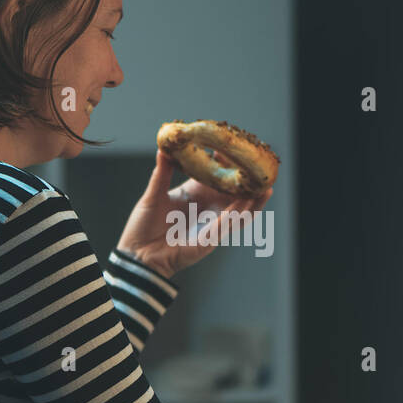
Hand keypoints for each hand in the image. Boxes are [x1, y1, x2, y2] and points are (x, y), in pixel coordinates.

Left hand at [116, 149, 272, 279]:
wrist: (137, 254)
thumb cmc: (144, 226)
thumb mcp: (153, 195)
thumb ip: (161, 173)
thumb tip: (163, 148)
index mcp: (193, 195)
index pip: (216, 177)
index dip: (226, 165)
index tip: (231, 149)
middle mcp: (205, 209)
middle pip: (234, 195)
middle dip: (249, 184)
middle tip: (260, 169)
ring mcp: (209, 225)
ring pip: (238, 213)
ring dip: (253, 202)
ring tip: (265, 189)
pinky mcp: (208, 240)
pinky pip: (226, 226)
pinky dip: (236, 215)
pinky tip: (246, 204)